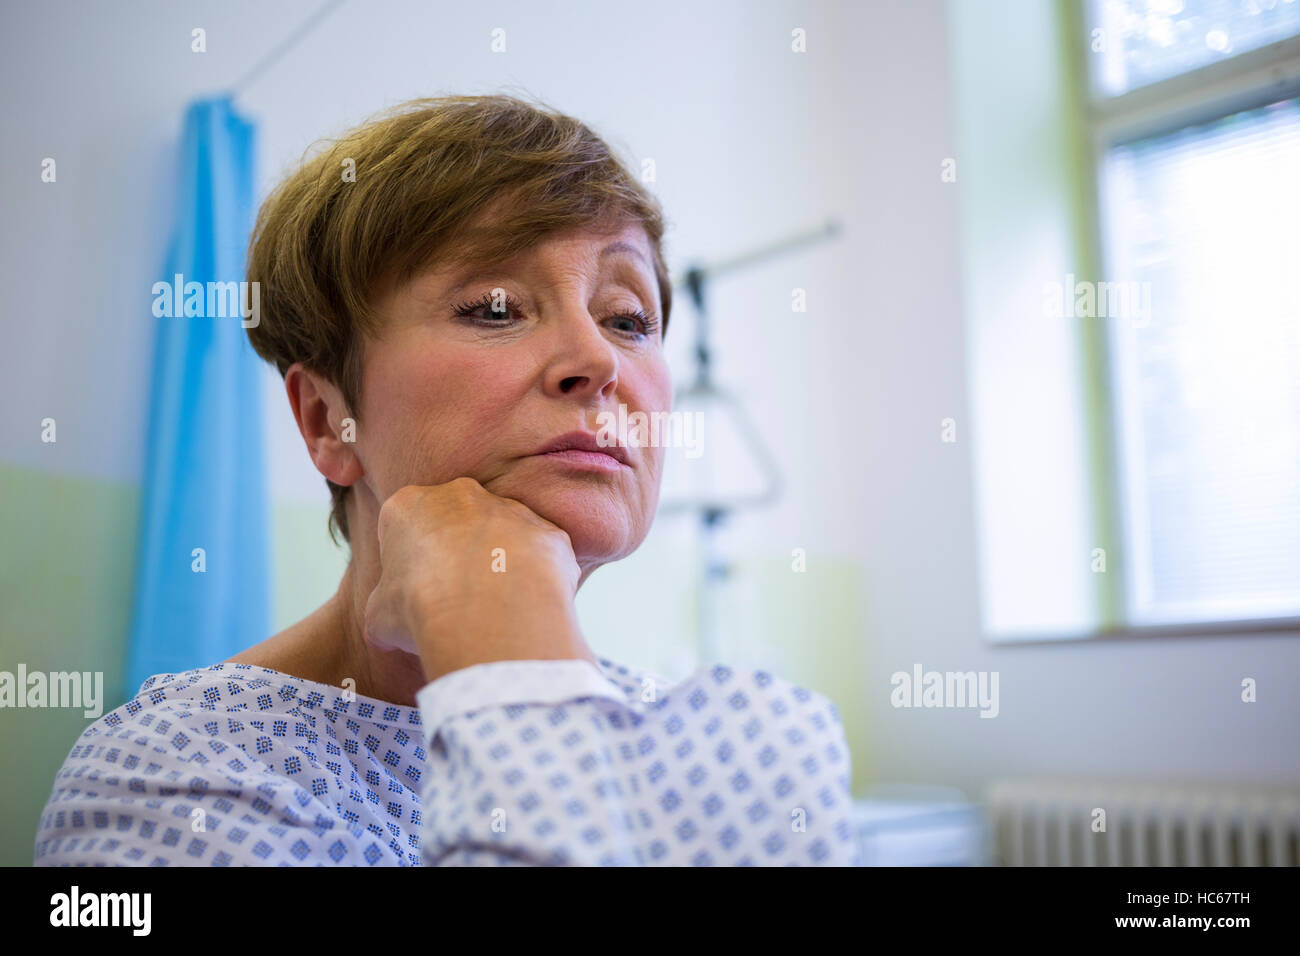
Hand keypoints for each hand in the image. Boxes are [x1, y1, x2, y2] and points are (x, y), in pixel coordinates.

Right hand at [362, 477, 595, 681]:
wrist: (488, 614)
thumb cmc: (422, 609)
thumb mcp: (379, 617)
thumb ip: (384, 608)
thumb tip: (386, 624)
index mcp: (409, 506)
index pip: (403, 528)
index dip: (406, 564)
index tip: (412, 594)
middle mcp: (461, 495)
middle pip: (455, 521)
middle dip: (455, 552)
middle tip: (455, 598)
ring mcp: (510, 509)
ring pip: (502, 535)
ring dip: (498, 562)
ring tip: (494, 608)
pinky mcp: (548, 532)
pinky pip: (539, 555)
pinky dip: (534, 577)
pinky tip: (525, 608)